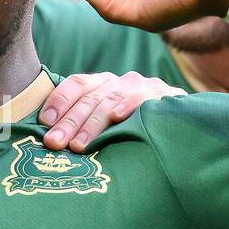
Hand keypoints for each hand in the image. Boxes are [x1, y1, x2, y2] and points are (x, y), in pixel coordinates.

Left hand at [38, 71, 186, 150]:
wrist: (184, 124)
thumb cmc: (137, 129)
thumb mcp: (109, 125)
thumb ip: (85, 127)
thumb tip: (50, 144)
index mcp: (103, 85)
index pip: (77, 84)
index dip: (59, 100)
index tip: (43, 122)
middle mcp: (119, 82)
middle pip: (89, 98)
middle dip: (68, 122)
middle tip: (53, 143)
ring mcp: (141, 87)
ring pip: (110, 101)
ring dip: (91, 123)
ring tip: (78, 146)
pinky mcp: (163, 97)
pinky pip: (142, 98)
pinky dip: (128, 105)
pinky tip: (117, 117)